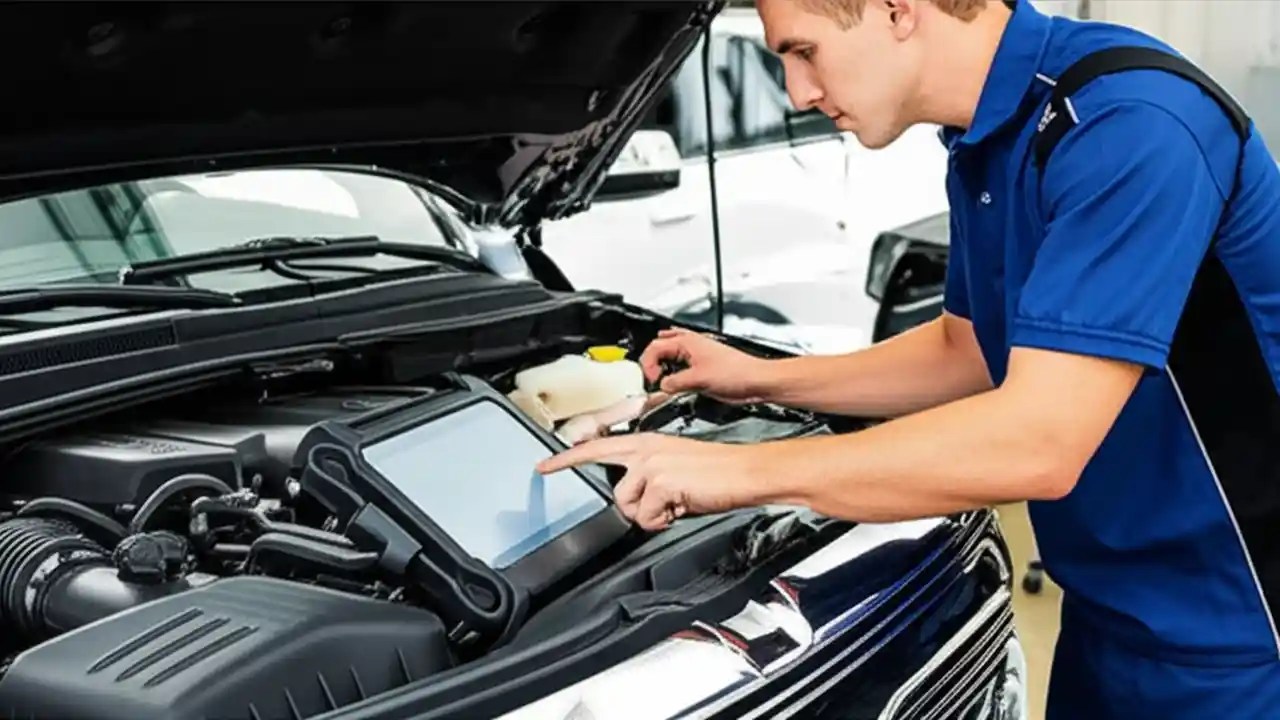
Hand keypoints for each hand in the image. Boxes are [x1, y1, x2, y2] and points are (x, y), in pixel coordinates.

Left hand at [537, 433, 762, 530]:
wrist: (746, 471)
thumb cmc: (719, 473)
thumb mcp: (676, 468)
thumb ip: (649, 478)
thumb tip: (637, 501)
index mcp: (648, 441)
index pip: (598, 446)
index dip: (567, 458)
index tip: (544, 464)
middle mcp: (645, 449)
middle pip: (611, 484)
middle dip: (630, 503)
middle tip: (642, 500)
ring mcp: (650, 464)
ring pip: (628, 505)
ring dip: (652, 514)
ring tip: (678, 503)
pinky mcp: (660, 482)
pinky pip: (647, 517)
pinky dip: (665, 521)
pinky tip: (683, 507)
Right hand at [640, 328, 770, 402]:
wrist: (755, 381)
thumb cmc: (735, 373)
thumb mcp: (698, 380)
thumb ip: (675, 383)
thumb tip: (662, 386)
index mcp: (687, 342)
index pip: (655, 348)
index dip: (648, 365)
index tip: (651, 381)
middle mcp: (691, 344)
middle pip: (660, 347)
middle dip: (651, 362)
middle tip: (651, 380)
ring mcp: (697, 354)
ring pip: (670, 353)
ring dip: (661, 364)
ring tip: (657, 377)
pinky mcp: (703, 366)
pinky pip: (681, 363)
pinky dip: (672, 368)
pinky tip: (672, 376)